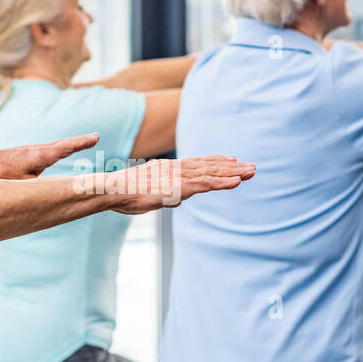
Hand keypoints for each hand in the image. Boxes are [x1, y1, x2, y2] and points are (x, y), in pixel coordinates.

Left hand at [0, 134, 99, 178]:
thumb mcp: (22, 184)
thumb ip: (40, 187)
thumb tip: (54, 191)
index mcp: (39, 155)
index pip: (65, 147)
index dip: (81, 143)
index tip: (96, 137)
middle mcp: (35, 150)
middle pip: (61, 145)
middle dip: (78, 143)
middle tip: (94, 138)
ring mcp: (27, 151)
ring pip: (52, 147)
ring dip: (67, 145)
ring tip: (80, 143)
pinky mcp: (20, 155)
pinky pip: (44, 151)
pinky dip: (55, 150)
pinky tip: (53, 153)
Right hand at [93, 156, 255, 214]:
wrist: (110, 190)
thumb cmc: (124, 194)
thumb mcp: (149, 195)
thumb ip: (166, 196)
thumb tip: (179, 200)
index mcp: (168, 169)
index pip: (198, 164)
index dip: (217, 162)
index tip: (233, 161)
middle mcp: (176, 169)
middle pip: (209, 166)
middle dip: (232, 167)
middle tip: (252, 167)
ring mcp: (177, 176)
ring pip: (211, 174)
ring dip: (233, 174)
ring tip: (251, 172)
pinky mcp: (176, 187)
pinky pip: (204, 184)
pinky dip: (221, 182)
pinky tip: (235, 182)